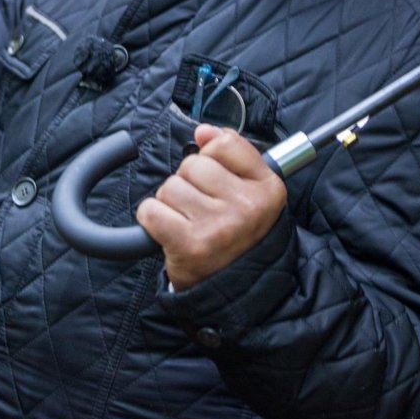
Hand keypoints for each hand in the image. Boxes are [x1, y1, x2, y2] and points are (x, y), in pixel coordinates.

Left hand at [137, 124, 286, 289]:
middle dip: (188, 183)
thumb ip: (231, 152)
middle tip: (201, 209)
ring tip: (189, 222)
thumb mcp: (250, 190)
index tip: (215, 179)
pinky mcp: (190, 245)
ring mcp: (219, 226)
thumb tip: (203, 132)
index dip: (211, 157)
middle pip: (192, 165)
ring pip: (170, 187)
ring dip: (170, 203)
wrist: (235, 286)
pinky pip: (152, 210)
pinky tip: (169, 231)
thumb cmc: (238, 232)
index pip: (225, 143)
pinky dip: (152, 219)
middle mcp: (247, 206)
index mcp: (268, 188)